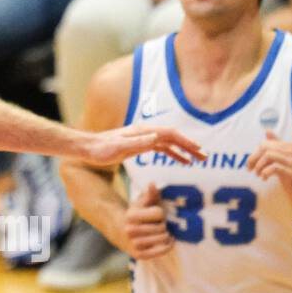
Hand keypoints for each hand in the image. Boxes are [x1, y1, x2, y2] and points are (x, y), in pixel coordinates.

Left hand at [79, 125, 204, 168]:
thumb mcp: (119, 147)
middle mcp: (144, 133)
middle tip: (204, 158)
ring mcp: (142, 138)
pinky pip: (161, 148)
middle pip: (172, 137)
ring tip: (197, 160)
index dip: (185, 142)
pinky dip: (172, 153)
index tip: (198, 150)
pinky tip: (180, 160)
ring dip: (183, 150)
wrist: (87, 148)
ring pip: (168, 143)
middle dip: (189, 146)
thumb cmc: (101, 149)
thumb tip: (156, 137)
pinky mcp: (139, 145)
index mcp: (142, 132)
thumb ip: (138, 143)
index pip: (169, 134)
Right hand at [122, 183, 173, 259]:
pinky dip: (168, 246)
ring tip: (163, 233)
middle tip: (159, 225)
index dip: (160, 213)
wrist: (119, 231)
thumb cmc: (136, 215)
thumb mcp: (141, 203)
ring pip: (162, 239)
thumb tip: (153, 184)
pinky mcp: (139, 254)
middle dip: (163, 225)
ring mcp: (134, 243)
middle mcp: (130, 230)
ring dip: (166, 236)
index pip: (159, 213)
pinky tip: (169, 241)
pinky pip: (160, 251)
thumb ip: (150, 194)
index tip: (156, 215)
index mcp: (130, 216)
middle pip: (162, 227)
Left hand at [248, 130, 291, 211]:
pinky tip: (265, 179)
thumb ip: (276, 147)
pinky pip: (274, 167)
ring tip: (259, 174)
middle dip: (253, 159)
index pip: (266, 143)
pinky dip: (265, 173)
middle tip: (251, 169)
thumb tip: (267, 130)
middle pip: (265, 148)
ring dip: (259, 166)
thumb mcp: (283, 160)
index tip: (251, 164)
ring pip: (268, 156)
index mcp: (290, 147)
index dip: (254, 153)